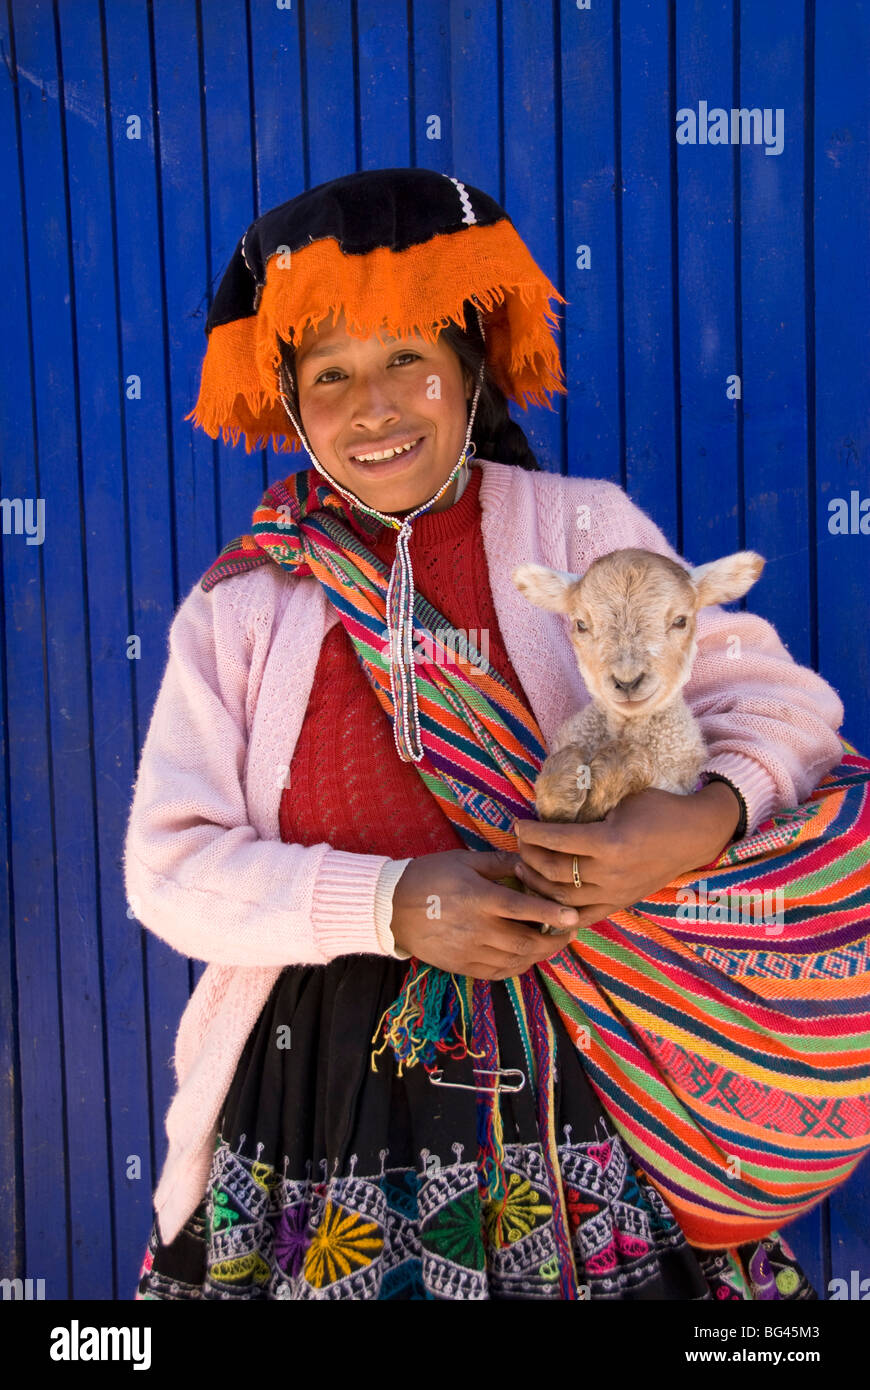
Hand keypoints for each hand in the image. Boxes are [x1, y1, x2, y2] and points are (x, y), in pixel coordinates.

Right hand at [389, 848, 579, 979]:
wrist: (390, 907)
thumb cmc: (428, 877)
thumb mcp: (463, 861)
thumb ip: (499, 863)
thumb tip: (528, 860)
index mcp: (479, 899)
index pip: (524, 909)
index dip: (552, 913)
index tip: (574, 916)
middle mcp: (477, 929)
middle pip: (525, 941)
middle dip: (553, 940)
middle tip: (570, 932)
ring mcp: (469, 951)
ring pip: (514, 961)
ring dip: (539, 955)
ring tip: (552, 944)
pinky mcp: (461, 966)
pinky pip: (497, 972)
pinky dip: (517, 967)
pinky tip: (526, 957)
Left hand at [511, 782, 742, 928]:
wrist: (693, 836)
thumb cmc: (658, 809)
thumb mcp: (622, 801)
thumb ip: (590, 812)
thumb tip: (552, 813)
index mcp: (610, 842)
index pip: (558, 840)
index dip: (532, 833)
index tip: (518, 824)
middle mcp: (611, 872)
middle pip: (555, 870)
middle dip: (529, 857)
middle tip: (519, 845)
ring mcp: (616, 892)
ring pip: (563, 897)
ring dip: (537, 884)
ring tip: (524, 870)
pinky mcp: (620, 904)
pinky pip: (583, 916)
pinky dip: (559, 911)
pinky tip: (544, 901)